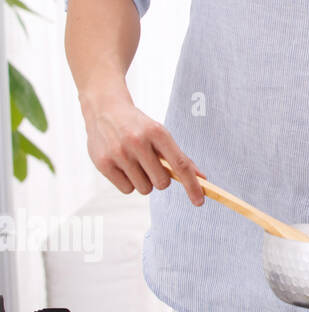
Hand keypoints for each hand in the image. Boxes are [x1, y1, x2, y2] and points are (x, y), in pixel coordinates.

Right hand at [80, 90, 203, 205]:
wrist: (105, 110)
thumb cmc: (139, 127)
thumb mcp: (161, 135)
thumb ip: (180, 157)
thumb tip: (202, 179)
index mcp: (157, 132)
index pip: (180, 164)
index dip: (192, 185)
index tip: (199, 201)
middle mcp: (137, 142)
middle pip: (162, 183)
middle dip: (161, 180)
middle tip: (152, 166)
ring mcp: (119, 153)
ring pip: (144, 189)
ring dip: (144, 182)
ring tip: (136, 164)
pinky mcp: (102, 163)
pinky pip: (126, 190)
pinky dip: (129, 183)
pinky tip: (123, 166)